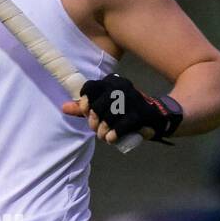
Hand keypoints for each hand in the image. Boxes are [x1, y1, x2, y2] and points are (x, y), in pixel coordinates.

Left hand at [62, 72, 182, 144]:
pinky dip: (113, 134)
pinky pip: (122, 125)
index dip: (84, 102)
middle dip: (93, 121)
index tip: (85, 113)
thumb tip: (64, 107)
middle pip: (97, 106)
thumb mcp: (104, 107)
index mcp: (111, 82)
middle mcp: (121, 86)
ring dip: (102, 131)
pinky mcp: (141, 113)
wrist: (156, 116)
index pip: (89, 87)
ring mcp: (132, 99)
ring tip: (103, 136)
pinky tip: (111, 138)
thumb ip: (84, 108)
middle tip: (95, 130)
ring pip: (108, 117)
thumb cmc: (126, 112)